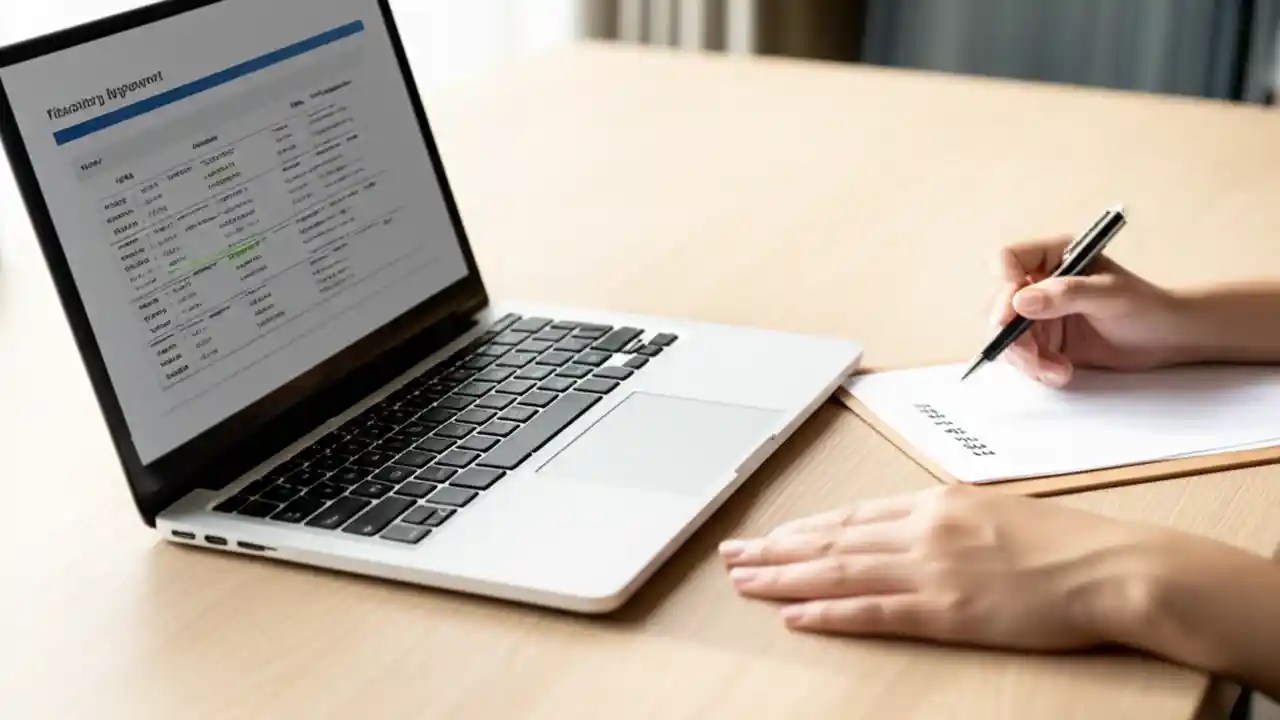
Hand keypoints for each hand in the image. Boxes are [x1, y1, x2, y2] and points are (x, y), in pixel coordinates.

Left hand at [720, 487, 1279, 693]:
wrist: (1112, 567)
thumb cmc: (1064, 543)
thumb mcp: (995, 512)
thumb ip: (945, 520)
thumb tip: (908, 527)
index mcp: (936, 503)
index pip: (851, 516)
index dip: (803, 528)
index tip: (770, 534)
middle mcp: (923, 530)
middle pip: (831, 541)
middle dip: (774, 548)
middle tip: (731, 554)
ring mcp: (931, 570)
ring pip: (838, 572)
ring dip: (783, 576)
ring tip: (743, 580)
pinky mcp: (946, 611)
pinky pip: (872, 612)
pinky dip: (827, 613)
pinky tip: (794, 615)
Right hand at [991, 236, 1186, 386]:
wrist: (1166, 339)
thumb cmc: (1146, 306)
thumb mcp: (1109, 295)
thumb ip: (1066, 295)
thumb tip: (1019, 301)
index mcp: (1055, 257)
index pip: (1008, 260)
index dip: (1003, 285)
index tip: (1010, 314)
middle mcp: (1041, 283)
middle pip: (1000, 303)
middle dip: (1011, 334)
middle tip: (1031, 354)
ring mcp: (1040, 314)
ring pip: (1007, 335)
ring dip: (1026, 357)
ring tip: (1057, 370)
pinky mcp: (1045, 341)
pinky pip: (1023, 355)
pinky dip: (1037, 368)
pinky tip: (1062, 372)